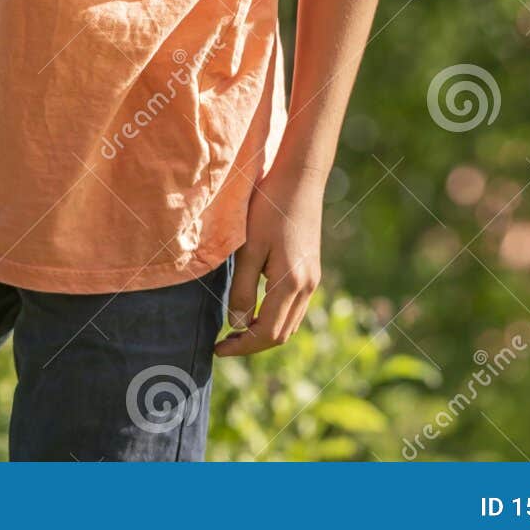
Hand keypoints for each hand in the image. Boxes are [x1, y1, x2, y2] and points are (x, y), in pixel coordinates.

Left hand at [215, 168, 324, 356]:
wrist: (299, 180)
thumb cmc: (268, 209)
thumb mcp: (248, 249)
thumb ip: (242, 290)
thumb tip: (236, 326)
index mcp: (291, 283)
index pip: (267, 333)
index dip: (242, 347)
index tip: (217, 349)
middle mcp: (307, 287)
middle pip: (281, 334)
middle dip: (252, 344)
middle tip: (223, 344)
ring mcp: (312, 280)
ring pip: (289, 323)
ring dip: (263, 333)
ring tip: (234, 330)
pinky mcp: (311, 271)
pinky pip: (293, 308)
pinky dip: (273, 318)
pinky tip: (253, 310)